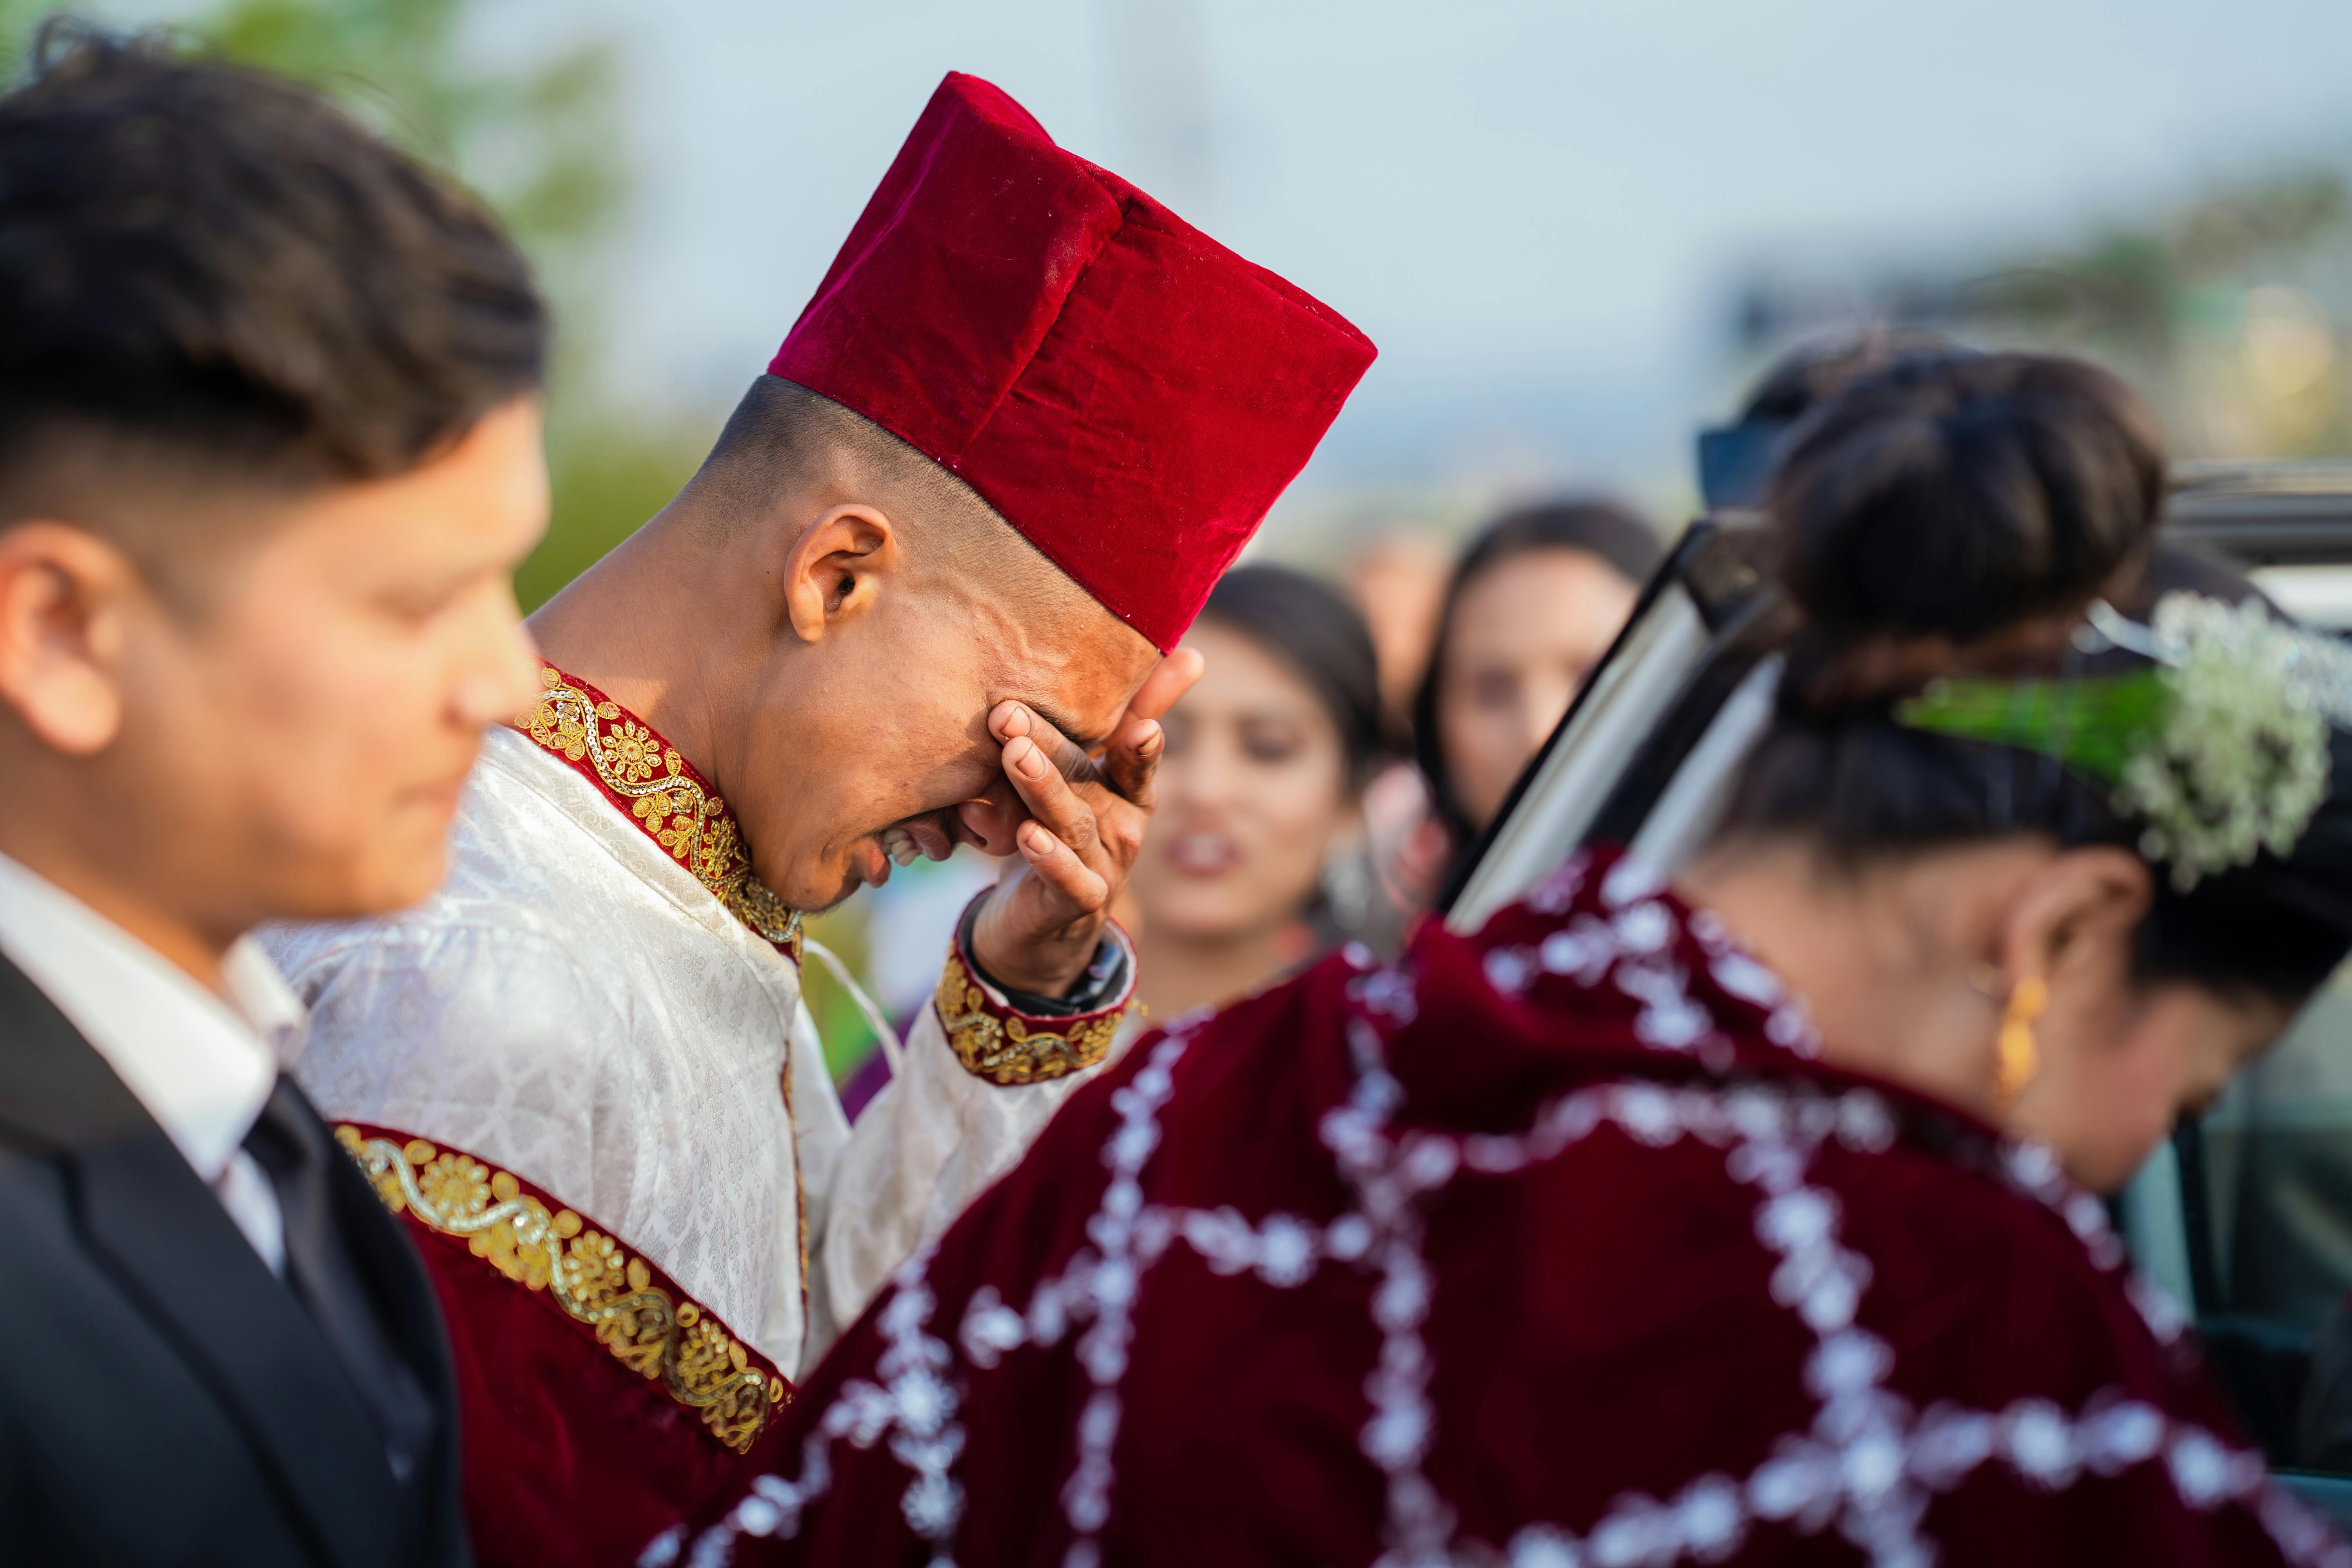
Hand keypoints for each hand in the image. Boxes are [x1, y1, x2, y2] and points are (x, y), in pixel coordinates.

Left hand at [964, 650, 1202, 996]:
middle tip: (1009, 714)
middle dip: (1050, 745)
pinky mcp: (1077, 905)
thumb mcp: (1088, 772)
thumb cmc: (1066, 827)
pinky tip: (1027, 835)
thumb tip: (1194, 653)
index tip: (1141, 725)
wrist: (1041, 921)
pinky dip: (1050, 859)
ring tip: (1014, 758)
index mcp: (1128, 790)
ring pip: (1074, 825)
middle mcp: (1123, 827)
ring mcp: (1103, 868)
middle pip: (1086, 781)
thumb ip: (1128, 715)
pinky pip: (1068, 881)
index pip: (1135, 759)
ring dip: (1043, 790)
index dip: (1140, 745)